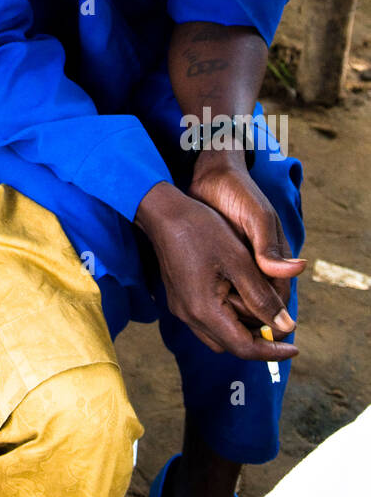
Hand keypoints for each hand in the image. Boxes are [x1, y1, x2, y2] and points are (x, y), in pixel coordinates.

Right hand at [135, 182, 300, 358]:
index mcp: (205, 310)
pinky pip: (207, 322)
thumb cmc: (202, 230)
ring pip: (219, 336)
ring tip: (263, 312)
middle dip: (259, 341)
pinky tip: (240, 299)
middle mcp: (190, 316)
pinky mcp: (179, 299)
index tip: (295, 349)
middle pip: (231, 345)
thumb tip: (286, 326)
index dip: (272, 351)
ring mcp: (181, 308)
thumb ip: (262, 297)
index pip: (244, 347)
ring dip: (242, 331)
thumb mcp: (239, 260)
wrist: (162, 211)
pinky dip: (228, 319)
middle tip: (281, 325)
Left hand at [190, 150, 305, 309]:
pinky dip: (214, 295)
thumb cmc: (239, 193)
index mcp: (277, 261)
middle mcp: (261, 269)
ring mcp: (240, 267)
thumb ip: (270, 245)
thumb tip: (298, 269)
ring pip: (238, 302)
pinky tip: (198, 293)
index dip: (265, 315)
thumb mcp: (257, 216)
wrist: (212, 177)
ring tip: (206, 300)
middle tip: (220, 305)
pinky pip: (221, 290)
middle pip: (257, 308)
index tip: (245, 318)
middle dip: (243, 313)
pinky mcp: (222, 264)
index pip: (277, 302)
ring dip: (226, 307)